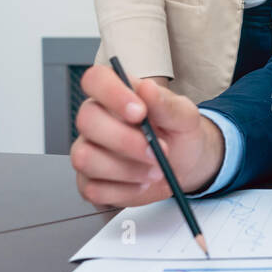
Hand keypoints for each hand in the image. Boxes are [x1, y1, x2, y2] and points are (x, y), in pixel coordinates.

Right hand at [71, 65, 224, 206]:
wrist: (185, 164)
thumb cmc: (178, 133)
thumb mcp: (184, 116)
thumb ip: (166, 104)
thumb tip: (147, 88)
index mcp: (116, 95)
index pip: (95, 79)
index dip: (111, 94)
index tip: (139, 112)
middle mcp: (96, 120)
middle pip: (86, 121)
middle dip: (126, 141)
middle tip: (157, 152)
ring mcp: (89, 151)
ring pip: (85, 158)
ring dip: (127, 170)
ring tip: (157, 171)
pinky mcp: (89, 182)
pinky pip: (94, 189)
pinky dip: (126, 192)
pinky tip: (144, 185)